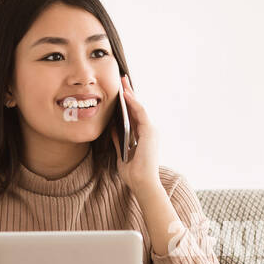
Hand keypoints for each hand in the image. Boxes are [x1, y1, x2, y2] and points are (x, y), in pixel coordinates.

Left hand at [114, 74, 160, 197]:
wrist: (142, 183)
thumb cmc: (133, 174)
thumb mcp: (122, 154)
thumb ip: (119, 141)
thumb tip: (112, 128)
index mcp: (144, 137)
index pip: (135, 116)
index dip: (128, 103)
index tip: (120, 92)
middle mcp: (149, 132)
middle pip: (138, 109)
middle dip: (129, 94)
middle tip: (122, 80)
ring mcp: (151, 131)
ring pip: (140, 108)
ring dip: (131, 94)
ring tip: (122, 82)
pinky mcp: (150, 131)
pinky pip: (141, 113)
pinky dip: (133, 103)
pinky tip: (125, 94)